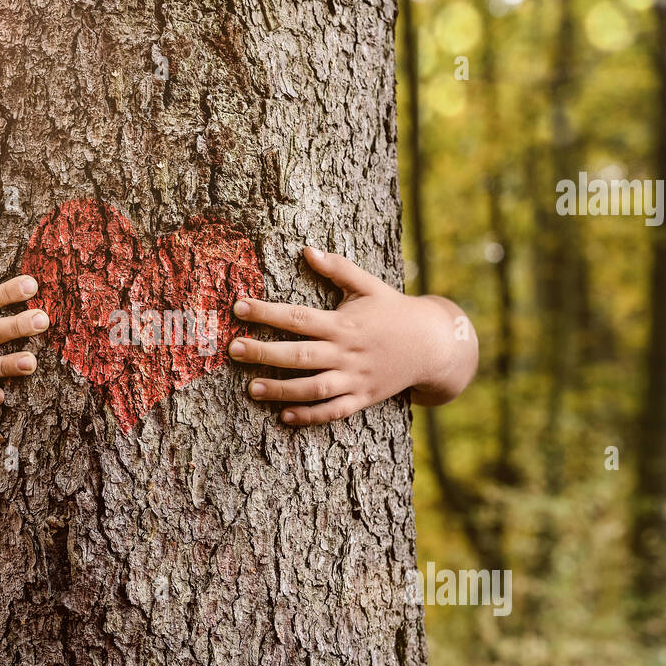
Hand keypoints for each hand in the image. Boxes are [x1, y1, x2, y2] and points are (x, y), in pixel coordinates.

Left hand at [228, 246, 476, 424]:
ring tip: (251, 389)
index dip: (266, 312)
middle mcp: (347, 352)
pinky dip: (310, 416)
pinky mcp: (363, 398)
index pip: (298, 317)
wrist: (433, 345)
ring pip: (313, 388)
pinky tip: (284, 416)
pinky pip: (334, 411)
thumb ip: (337, 268)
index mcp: (344, 323)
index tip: (238, 307)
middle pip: (300, 355)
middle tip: (233, 349)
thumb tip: (307, 249)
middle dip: (264, 353)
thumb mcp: (368, 285)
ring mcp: (355, 379)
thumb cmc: (394, 311)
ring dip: (281, 390)